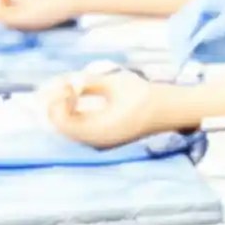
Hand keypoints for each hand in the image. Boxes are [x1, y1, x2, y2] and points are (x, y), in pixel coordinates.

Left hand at [41, 69, 165, 148]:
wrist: (167, 111)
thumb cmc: (145, 95)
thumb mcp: (116, 83)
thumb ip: (90, 82)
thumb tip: (68, 82)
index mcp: (101, 131)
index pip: (64, 122)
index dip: (59, 102)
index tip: (69, 84)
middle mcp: (96, 141)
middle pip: (62, 127)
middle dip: (57, 103)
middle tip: (62, 82)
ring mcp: (98, 142)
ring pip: (68, 127)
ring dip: (63, 107)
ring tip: (67, 86)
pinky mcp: (101, 138)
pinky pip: (77, 127)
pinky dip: (71, 112)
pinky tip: (74, 95)